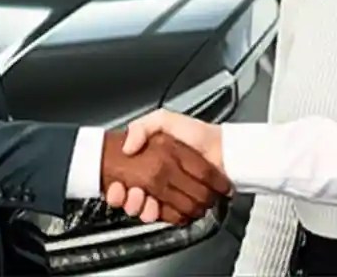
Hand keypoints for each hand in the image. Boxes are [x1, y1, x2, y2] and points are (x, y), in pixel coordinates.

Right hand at [99, 128, 230, 225]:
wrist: (222, 149)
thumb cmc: (196, 134)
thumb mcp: (163, 119)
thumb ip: (142, 126)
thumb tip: (127, 147)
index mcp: (150, 159)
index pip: (125, 177)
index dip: (117, 185)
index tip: (114, 185)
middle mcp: (157, 178)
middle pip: (133, 196)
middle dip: (127, 198)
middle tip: (128, 191)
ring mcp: (167, 193)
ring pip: (144, 208)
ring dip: (137, 207)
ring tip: (139, 198)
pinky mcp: (180, 206)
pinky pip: (163, 216)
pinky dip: (155, 214)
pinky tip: (152, 207)